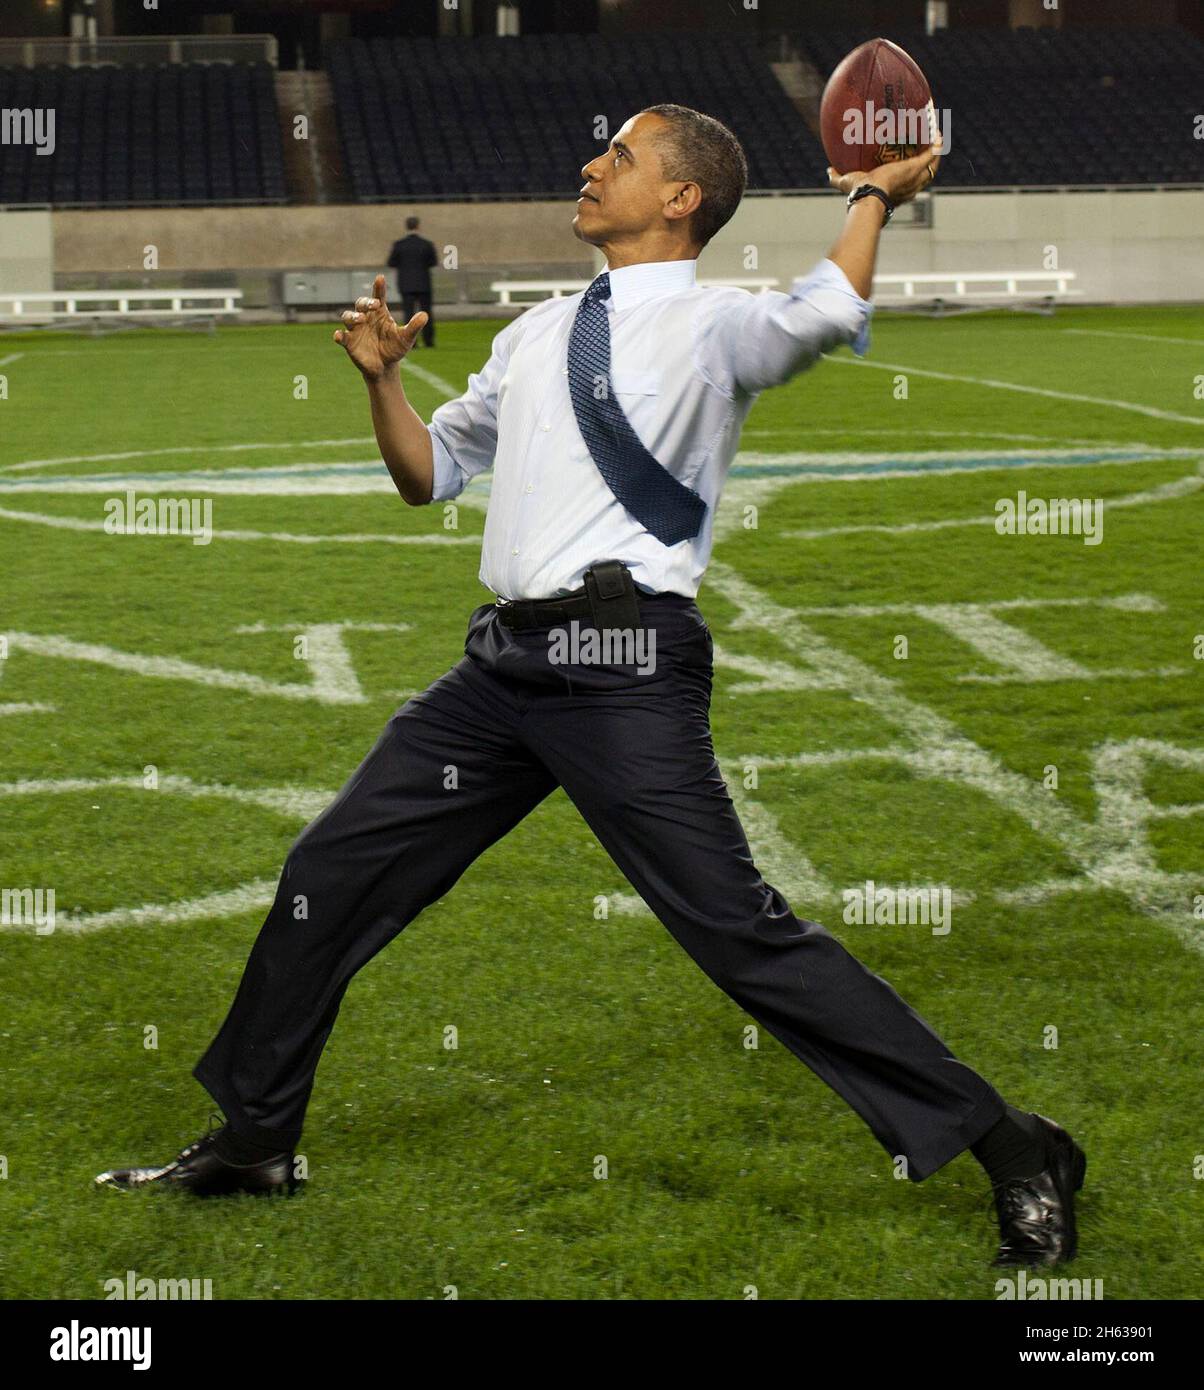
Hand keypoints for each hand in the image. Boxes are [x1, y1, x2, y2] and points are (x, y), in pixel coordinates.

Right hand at [333, 274, 426, 381]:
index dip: (378, 287)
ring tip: (361, 319)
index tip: (380, 278)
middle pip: (361, 303)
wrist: (385, 367)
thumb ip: (413, 327)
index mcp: (379, 313)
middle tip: (375, 304)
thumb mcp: (406, 338)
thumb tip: (425, 315)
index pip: (378, 296)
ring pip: (348, 316)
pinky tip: (339, 336)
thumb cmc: (394, 348)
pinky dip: (338, 336)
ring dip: (352, 316)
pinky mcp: (349, 342)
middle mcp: (366, 317)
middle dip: (366, 302)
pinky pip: (341, 337)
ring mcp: (356, 329)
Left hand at [827, 134, 942, 207]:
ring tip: (936, 137)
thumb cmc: (858, 193)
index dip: (911, 177)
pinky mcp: (916, 168)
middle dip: (928, 163)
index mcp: (896, 193)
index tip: (909, 166)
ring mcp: (914, 178)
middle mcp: (909, 188)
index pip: (908, 186)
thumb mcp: (847, 183)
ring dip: (936, 153)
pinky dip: (937, 145)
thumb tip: (829, 170)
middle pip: (925, 176)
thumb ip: (837, 177)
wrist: (868, 195)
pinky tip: (938, 133)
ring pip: (932, 167)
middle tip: (928, 148)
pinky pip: (931, 154)